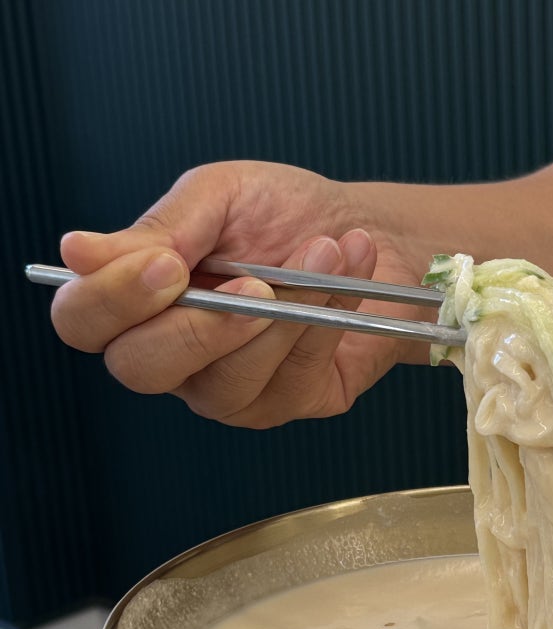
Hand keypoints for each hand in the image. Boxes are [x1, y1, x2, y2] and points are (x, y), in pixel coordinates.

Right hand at [51, 161, 431, 427]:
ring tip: (324, 251)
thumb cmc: (286, 215)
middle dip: (199, 326)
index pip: (85, 322)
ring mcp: (228, 390)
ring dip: (283, 314)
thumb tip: (77, 252)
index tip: (167, 264)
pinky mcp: (287, 403)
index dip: (112, 299)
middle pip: (141, 369)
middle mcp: (174, 356)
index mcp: (140, 300)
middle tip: (254, 281)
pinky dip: (323, 323)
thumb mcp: (221, 197)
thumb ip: (162, 227)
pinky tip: (344, 279)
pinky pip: (291, 380)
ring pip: (226, 382)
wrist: (372, 235)